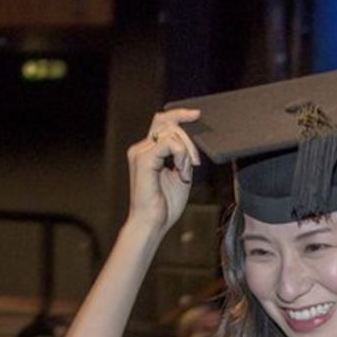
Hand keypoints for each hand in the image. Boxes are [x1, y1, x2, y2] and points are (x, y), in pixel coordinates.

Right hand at [125, 109, 201, 237]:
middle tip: (195, 161)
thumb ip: (184, 157)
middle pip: (167, 123)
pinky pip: (168, 144)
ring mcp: (140, 153)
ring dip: (186, 150)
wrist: (152, 223)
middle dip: (188, 137)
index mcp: (148, 151)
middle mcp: (141, 149)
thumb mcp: (181, 175)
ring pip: (170, 132)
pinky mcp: (143, 160)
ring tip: (186, 172)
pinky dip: (181, 155)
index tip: (197, 114)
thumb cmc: (165, 205)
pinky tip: (181, 171)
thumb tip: (192, 144)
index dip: (179, 115)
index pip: (162, 123)